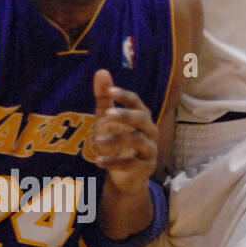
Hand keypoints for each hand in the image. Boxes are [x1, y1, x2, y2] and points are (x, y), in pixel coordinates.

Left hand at [91, 69, 157, 194]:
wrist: (126, 175)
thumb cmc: (118, 141)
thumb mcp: (107, 119)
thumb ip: (104, 97)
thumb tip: (101, 71)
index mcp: (141, 116)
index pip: (136, 101)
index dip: (124, 96)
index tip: (110, 91)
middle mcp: (149, 130)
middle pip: (141, 119)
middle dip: (126, 115)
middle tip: (108, 114)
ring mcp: (149, 149)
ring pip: (137, 140)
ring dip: (116, 139)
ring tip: (96, 141)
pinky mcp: (145, 167)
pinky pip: (131, 163)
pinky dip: (113, 162)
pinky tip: (98, 161)